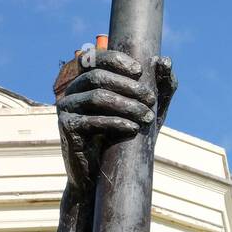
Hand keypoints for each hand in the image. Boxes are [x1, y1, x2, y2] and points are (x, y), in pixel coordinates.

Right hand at [57, 48, 176, 192]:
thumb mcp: (147, 109)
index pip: (94, 58)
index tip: (140, 71)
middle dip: (129, 86)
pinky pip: (91, 120)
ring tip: (147, 116)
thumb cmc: (125, 135)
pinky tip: (133, 128)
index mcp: (87, 80)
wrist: (101, 173)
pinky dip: (116, 122)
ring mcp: (67, 108)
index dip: (115, 59)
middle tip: (150, 99)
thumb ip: (159, 86)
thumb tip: (165, 60)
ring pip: (97, 97)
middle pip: (98, 76)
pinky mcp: (67, 128)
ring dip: (127, 105)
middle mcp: (73, 90)